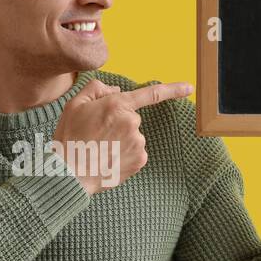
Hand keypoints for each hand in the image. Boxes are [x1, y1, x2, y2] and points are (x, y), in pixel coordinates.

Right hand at [52, 79, 193, 194]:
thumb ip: (97, 89)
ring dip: (121, 140)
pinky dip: (124, 154)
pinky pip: (135, 152)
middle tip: (96, 134)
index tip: (189, 88)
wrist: (71, 172)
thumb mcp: (75, 104)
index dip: (173, 89)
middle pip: (131, 118)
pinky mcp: (140, 160)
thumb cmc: (70, 137)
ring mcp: (138, 143)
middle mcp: (132, 122)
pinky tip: (108, 158)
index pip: (150, 94)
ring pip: (133, 136)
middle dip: (118, 122)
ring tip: (100, 148)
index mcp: (117, 105)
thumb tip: (117, 91)